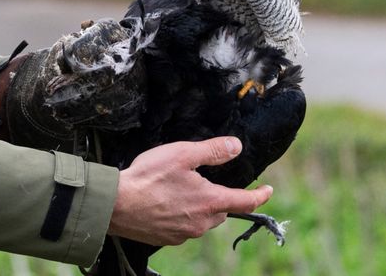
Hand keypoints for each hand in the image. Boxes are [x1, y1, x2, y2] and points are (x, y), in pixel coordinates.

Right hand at [107, 136, 273, 246]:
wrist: (116, 204)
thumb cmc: (148, 177)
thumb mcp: (182, 154)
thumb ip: (212, 151)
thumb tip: (236, 146)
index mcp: (210, 202)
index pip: (245, 201)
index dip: (260, 195)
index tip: (268, 190)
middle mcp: (202, 223)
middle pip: (222, 210)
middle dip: (220, 197)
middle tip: (205, 181)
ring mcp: (185, 234)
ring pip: (203, 220)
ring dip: (200, 207)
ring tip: (181, 190)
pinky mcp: (169, 239)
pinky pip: (185, 227)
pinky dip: (183, 216)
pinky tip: (166, 203)